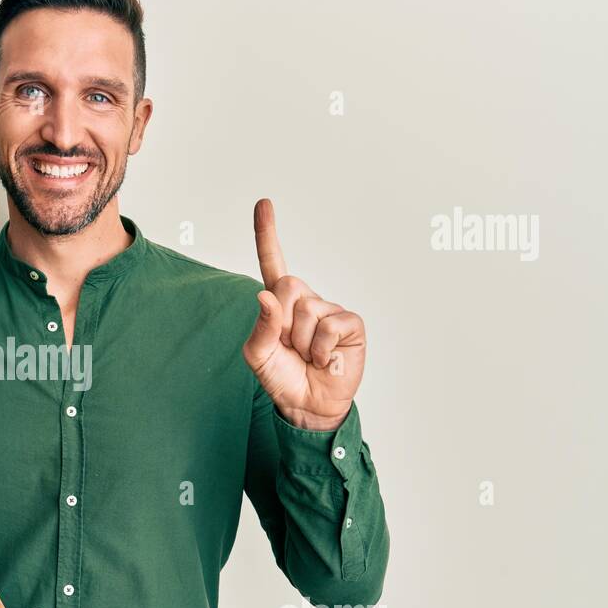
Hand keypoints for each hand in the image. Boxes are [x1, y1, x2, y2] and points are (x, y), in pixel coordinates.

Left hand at [242, 198, 365, 431]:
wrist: (308, 405)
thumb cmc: (282, 377)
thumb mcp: (258, 356)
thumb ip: (259, 327)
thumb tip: (265, 295)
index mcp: (279, 304)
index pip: (272, 263)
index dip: (267, 234)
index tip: (264, 202)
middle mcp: (306, 300)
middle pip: (288, 285)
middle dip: (282, 320)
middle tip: (290, 347)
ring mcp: (330, 310)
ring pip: (308, 309)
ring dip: (301, 342)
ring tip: (307, 357)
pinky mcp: (350, 324)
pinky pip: (330, 325)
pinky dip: (320, 349)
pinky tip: (324, 359)